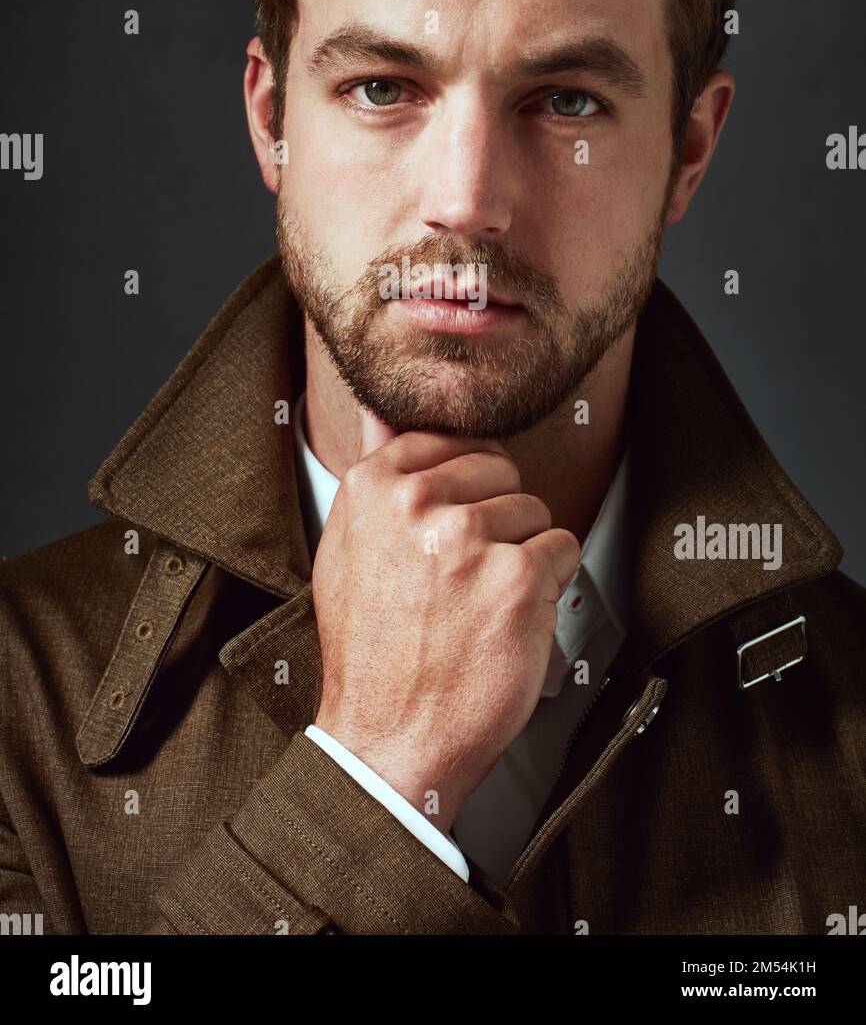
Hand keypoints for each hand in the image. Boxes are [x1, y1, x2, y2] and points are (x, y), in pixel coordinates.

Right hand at [312, 408, 579, 830]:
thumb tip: (378, 408)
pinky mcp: (517, 577)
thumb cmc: (370, 652)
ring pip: (534, 509)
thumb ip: (372, 474)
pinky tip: (510, 617)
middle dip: (497, 517)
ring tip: (478, 603)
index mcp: (373, 486)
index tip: (451, 530)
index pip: (452, 440)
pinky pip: (563, 546)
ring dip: (522, 555)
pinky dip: (550, 584)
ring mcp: (469, 537)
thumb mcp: (344, 549)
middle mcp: (418, 503)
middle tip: (463, 576)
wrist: (386, 740)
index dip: (464, 487)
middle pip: (500, 468)